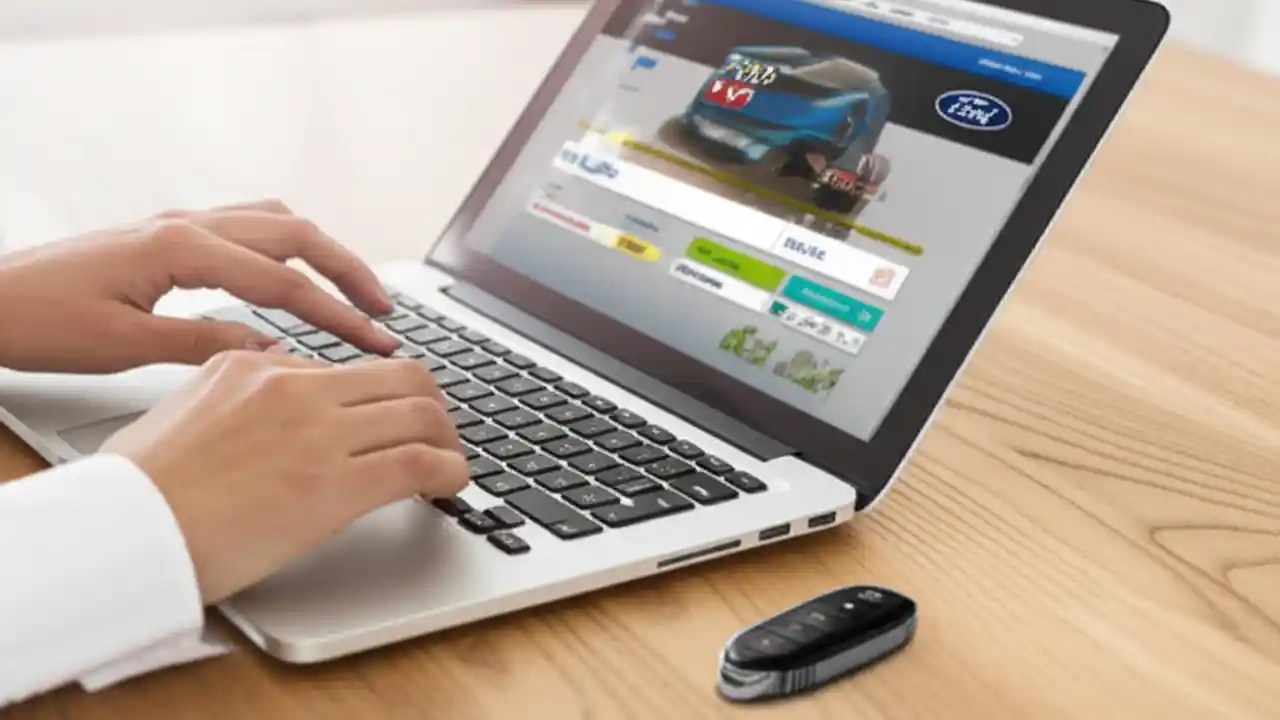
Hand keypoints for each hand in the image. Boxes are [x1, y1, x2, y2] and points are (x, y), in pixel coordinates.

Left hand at [0, 199, 399, 373]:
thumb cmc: (40, 322)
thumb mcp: (125, 346)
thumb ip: (206, 344)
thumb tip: (273, 352)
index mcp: (181, 247)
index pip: (283, 281)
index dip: (337, 314)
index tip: (375, 341)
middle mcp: (187, 223)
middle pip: (294, 234)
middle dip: (349, 271)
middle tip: (387, 311)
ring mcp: (179, 223)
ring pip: (275, 222)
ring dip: (322, 253)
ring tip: (356, 290)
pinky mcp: (169, 234)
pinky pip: (247, 226)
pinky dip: (286, 249)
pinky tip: (295, 276)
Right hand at [101, 351, 467, 604]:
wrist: (123, 532)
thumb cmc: (139, 489)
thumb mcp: (185, 409)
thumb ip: (235, 394)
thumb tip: (270, 391)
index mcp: (256, 367)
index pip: (348, 367)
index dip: (385, 394)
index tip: (397, 414)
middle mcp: (293, 388)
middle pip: (402, 375)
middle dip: (433, 405)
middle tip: (438, 434)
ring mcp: (317, 433)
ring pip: (422, 413)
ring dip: (448, 439)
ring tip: (449, 463)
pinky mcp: (334, 485)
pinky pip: (419, 462)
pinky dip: (450, 471)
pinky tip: (451, 486)